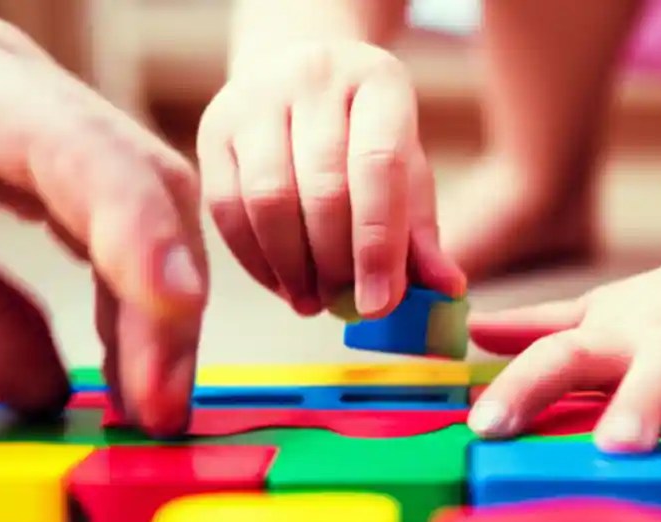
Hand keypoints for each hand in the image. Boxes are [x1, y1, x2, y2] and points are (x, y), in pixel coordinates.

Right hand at [196, 40, 464, 318]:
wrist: (295, 77)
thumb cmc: (363, 137)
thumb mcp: (404, 170)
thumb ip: (421, 231)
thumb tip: (446, 287)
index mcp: (378, 82)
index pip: (379, 166)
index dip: (378, 244)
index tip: (378, 304)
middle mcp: (314, 77)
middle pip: (322, 188)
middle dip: (334, 263)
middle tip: (344, 306)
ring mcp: (256, 97)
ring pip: (268, 200)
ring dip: (291, 268)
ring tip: (312, 302)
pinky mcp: (213, 127)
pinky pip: (226, 208)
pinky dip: (255, 261)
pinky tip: (281, 285)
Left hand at [465, 251, 660, 451]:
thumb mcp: (602, 313)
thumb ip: (540, 329)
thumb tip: (473, 330)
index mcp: (609, 336)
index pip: (554, 356)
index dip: (517, 388)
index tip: (483, 426)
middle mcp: (651, 341)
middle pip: (610, 363)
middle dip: (574, 399)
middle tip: (550, 440)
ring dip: (648, 405)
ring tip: (628, 447)